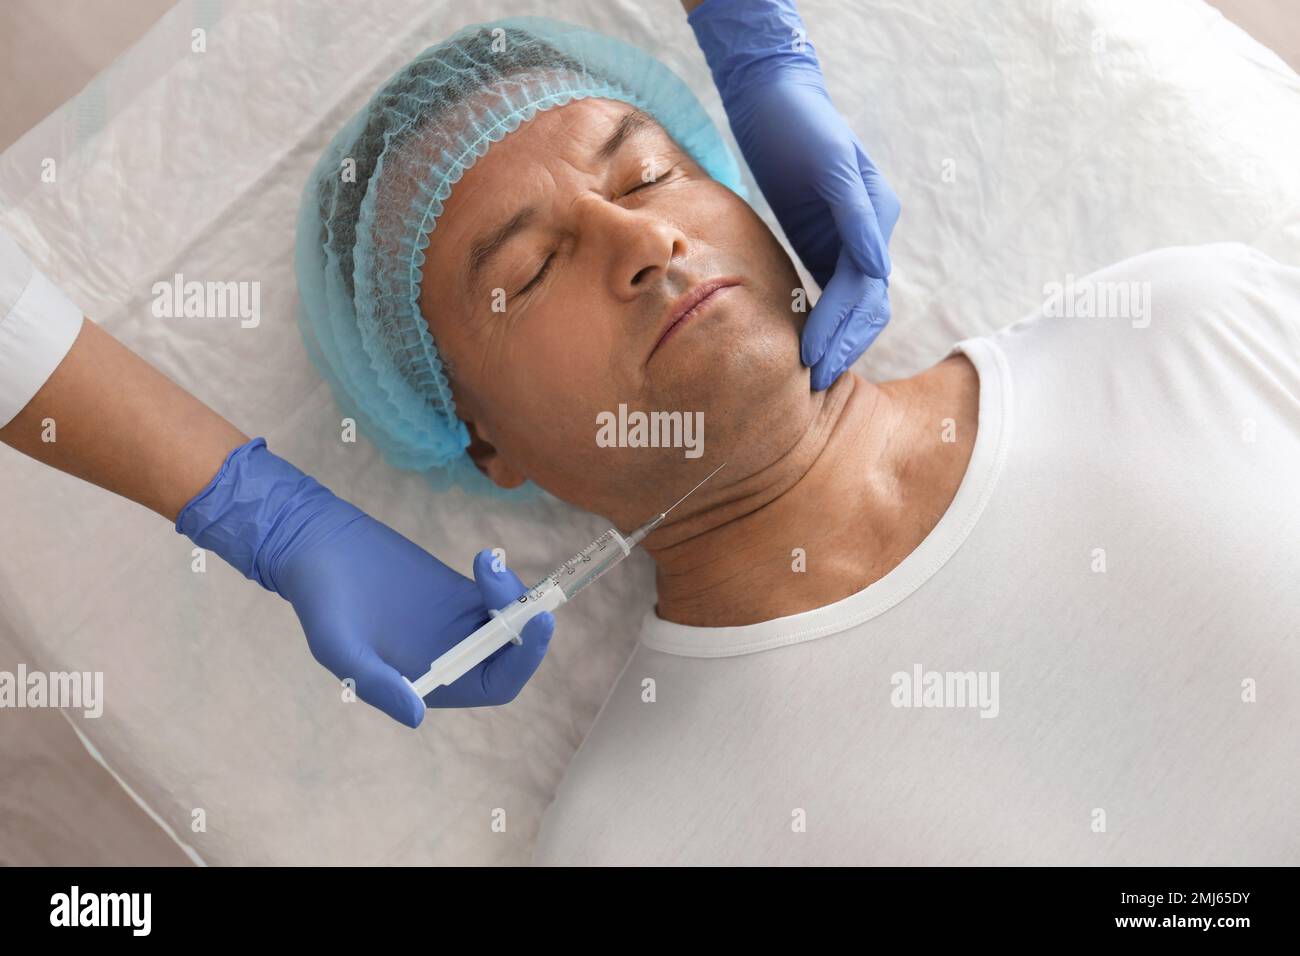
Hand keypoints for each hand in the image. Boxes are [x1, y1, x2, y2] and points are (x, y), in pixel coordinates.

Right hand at [175, 438, 554, 726]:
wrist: (316, 546)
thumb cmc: (321, 602)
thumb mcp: (337, 647)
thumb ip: (374, 683)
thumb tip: (416, 716)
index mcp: (429, 683)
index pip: (496, 685)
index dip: (522, 663)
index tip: (533, 625)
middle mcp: (451, 658)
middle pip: (512, 653)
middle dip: (525, 623)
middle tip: (515, 589)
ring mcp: (458, 624)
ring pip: (510, 620)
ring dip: (512, 595)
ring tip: (485, 564)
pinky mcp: (458, 592)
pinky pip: (497, 593)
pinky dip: (501, 579)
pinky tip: (484, 559)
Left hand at [688, 0, 900, 388]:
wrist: (774, 100)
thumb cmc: (803, 126)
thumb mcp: (832, 164)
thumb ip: (855, 215)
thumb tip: (879, 267)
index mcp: (877, 217)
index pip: (865, 287)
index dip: (842, 326)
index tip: (816, 359)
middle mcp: (868, 232)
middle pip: (866, 304)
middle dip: (844, 344)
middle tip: (816, 383)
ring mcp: (845, 238)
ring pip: (852, 303)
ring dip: (837, 339)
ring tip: (813, 376)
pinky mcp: (820, 240)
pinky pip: (829, 290)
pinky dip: (823, 320)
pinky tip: (806, 346)